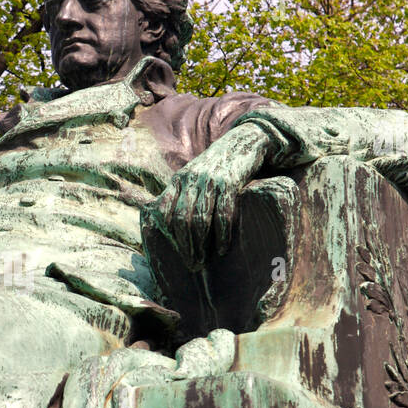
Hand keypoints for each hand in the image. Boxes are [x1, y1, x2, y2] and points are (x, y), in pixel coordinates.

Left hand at [142, 123, 271, 271]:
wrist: (243, 142)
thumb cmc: (217, 166)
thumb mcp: (194, 176)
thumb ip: (182, 194)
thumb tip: (169, 223)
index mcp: (179, 179)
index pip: (164, 209)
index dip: (167, 232)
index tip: (173, 250)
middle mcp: (191, 179)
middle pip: (181, 218)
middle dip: (184, 245)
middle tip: (190, 264)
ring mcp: (210, 181)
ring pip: (200, 219)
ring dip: (200, 244)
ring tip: (203, 262)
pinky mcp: (230, 182)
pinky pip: (223, 214)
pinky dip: (222, 234)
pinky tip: (222, 248)